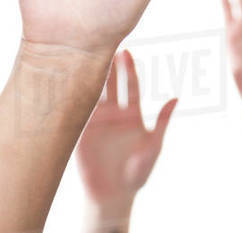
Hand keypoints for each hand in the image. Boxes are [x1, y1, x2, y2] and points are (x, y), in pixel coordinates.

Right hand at [77, 51, 177, 209]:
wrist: (113, 195)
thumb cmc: (138, 173)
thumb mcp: (154, 146)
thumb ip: (163, 122)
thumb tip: (176, 97)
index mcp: (133, 114)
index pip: (131, 85)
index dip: (129, 68)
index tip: (126, 50)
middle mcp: (114, 114)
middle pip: (111, 84)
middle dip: (108, 65)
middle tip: (104, 44)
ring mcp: (96, 122)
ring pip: (92, 94)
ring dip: (88, 77)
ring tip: (82, 56)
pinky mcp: (80, 134)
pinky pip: (75, 112)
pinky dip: (71, 98)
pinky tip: (65, 82)